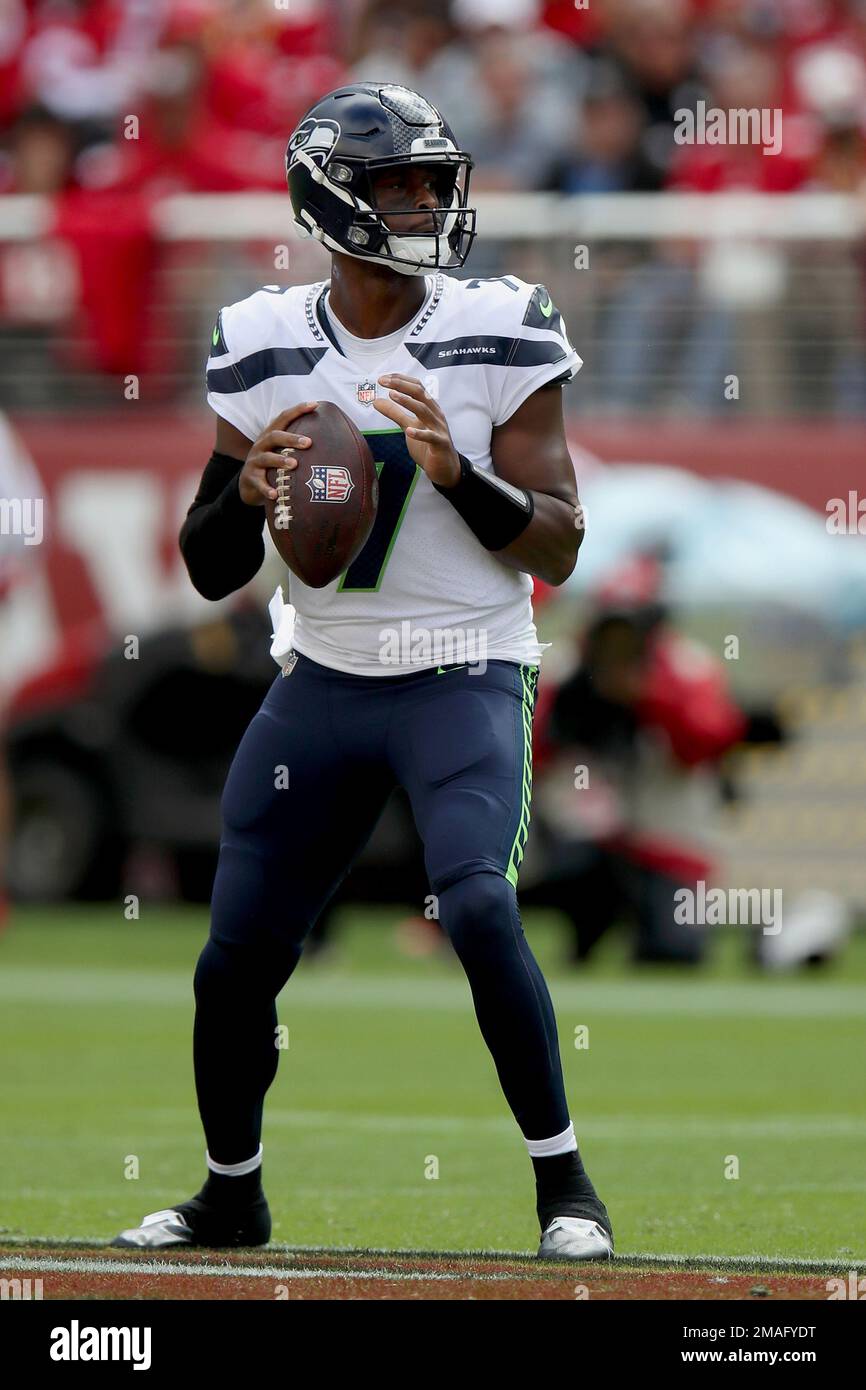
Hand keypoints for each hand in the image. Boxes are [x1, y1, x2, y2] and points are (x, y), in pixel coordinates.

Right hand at [239, 402, 317, 504]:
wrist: (248, 484)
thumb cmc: (273, 466)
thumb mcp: (282, 452)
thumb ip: (298, 446)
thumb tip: (333, 445)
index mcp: (271, 435)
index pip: (283, 418)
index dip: (298, 410)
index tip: (314, 405)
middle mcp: (261, 445)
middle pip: (274, 436)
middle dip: (291, 438)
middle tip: (309, 442)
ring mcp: (254, 461)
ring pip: (266, 458)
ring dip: (280, 460)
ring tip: (294, 464)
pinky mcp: (251, 478)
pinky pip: (259, 483)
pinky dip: (267, 489)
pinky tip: (276, 494)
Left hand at [372, 373, 460, 487]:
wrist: (445, 467)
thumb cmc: (427, 445)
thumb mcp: (408, 426)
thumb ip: (395, 414)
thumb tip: (377, 401)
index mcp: (429, 408)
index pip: (416, 387)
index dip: (400, 380)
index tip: (384, 378)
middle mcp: (435, 414)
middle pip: (420, 394)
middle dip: (401, 385)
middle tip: (384, 381)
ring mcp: (439, 428)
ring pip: (425, 411)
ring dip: (408, 402)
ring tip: (392, 396)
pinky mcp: (441, 444)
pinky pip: (431, 437)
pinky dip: (420, 433)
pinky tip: (409, 431)